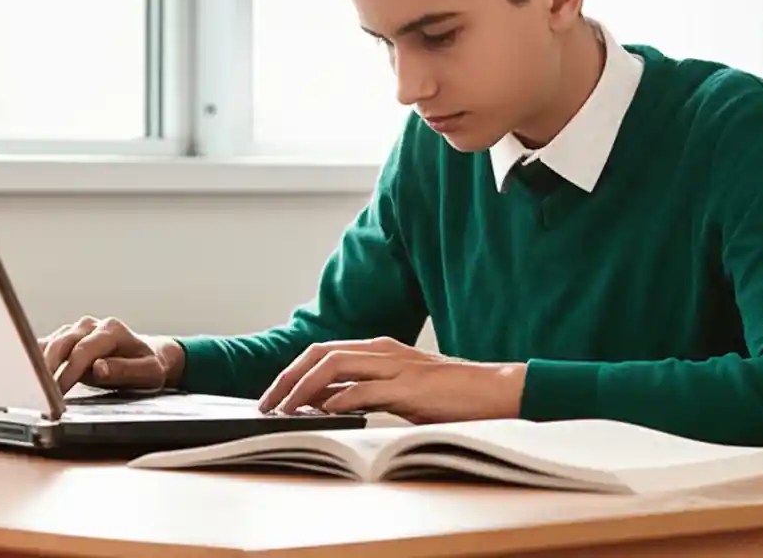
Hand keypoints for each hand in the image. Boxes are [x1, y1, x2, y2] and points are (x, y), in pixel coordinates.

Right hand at [38, 316, 184, 393]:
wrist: (147, 354)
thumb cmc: (148, 365)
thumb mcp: (148, 372)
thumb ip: (125, 370)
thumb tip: (99, 368)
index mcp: (112, 330)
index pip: (84, 350)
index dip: (69, 371)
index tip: (57, 392)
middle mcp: (91, 326)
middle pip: (62, 343)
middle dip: (48, 368)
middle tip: (37, 393)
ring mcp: (75, 330)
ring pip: (49, 343)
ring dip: (37, 364)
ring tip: (27, 386)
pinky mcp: (64, 338)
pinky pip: (44, 346)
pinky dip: (33, 359)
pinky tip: (23, 374)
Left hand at [257, 337, 525, 423]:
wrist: (494, 390)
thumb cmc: (449, 394)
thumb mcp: (399, 389)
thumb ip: (364, 391)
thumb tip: (324, 405)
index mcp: (378, 349)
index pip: (322, 352)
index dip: (292, 371)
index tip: (273, 395)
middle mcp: (382, 350)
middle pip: (320, 353)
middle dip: (288, 377)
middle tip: (268, 403)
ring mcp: (396, 366)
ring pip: (335, 365)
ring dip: (304, 388)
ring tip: (286, 409)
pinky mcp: (410, 387)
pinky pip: (365, 389)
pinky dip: (339, 400)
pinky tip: (324, 413)